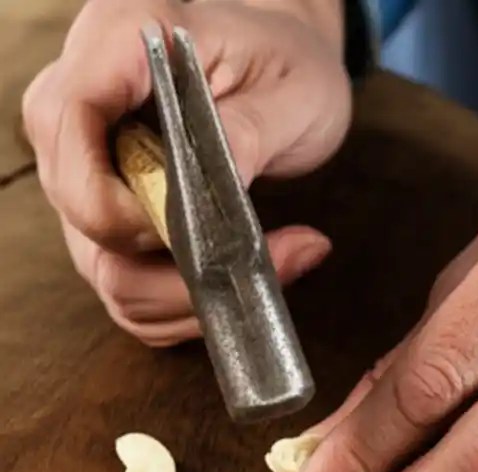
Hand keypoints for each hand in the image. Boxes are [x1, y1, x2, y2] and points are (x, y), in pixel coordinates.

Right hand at [21, 0, 349, 346]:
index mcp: (118, 43)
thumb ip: (249, 132)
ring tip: (276, 266)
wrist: (286, 68)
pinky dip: (184, 305)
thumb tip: (215, 195)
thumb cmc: (289, 64)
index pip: (66, 122)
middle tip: (274, 254)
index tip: (195, 227)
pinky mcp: (108, 214)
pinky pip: (125, 287)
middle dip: (172, 261)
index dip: (116, 197)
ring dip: (188, 295)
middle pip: (78, 208)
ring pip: (101, 264)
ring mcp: (87, 166)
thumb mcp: (294, 89)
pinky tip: (242, 282)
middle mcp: (81, 106)